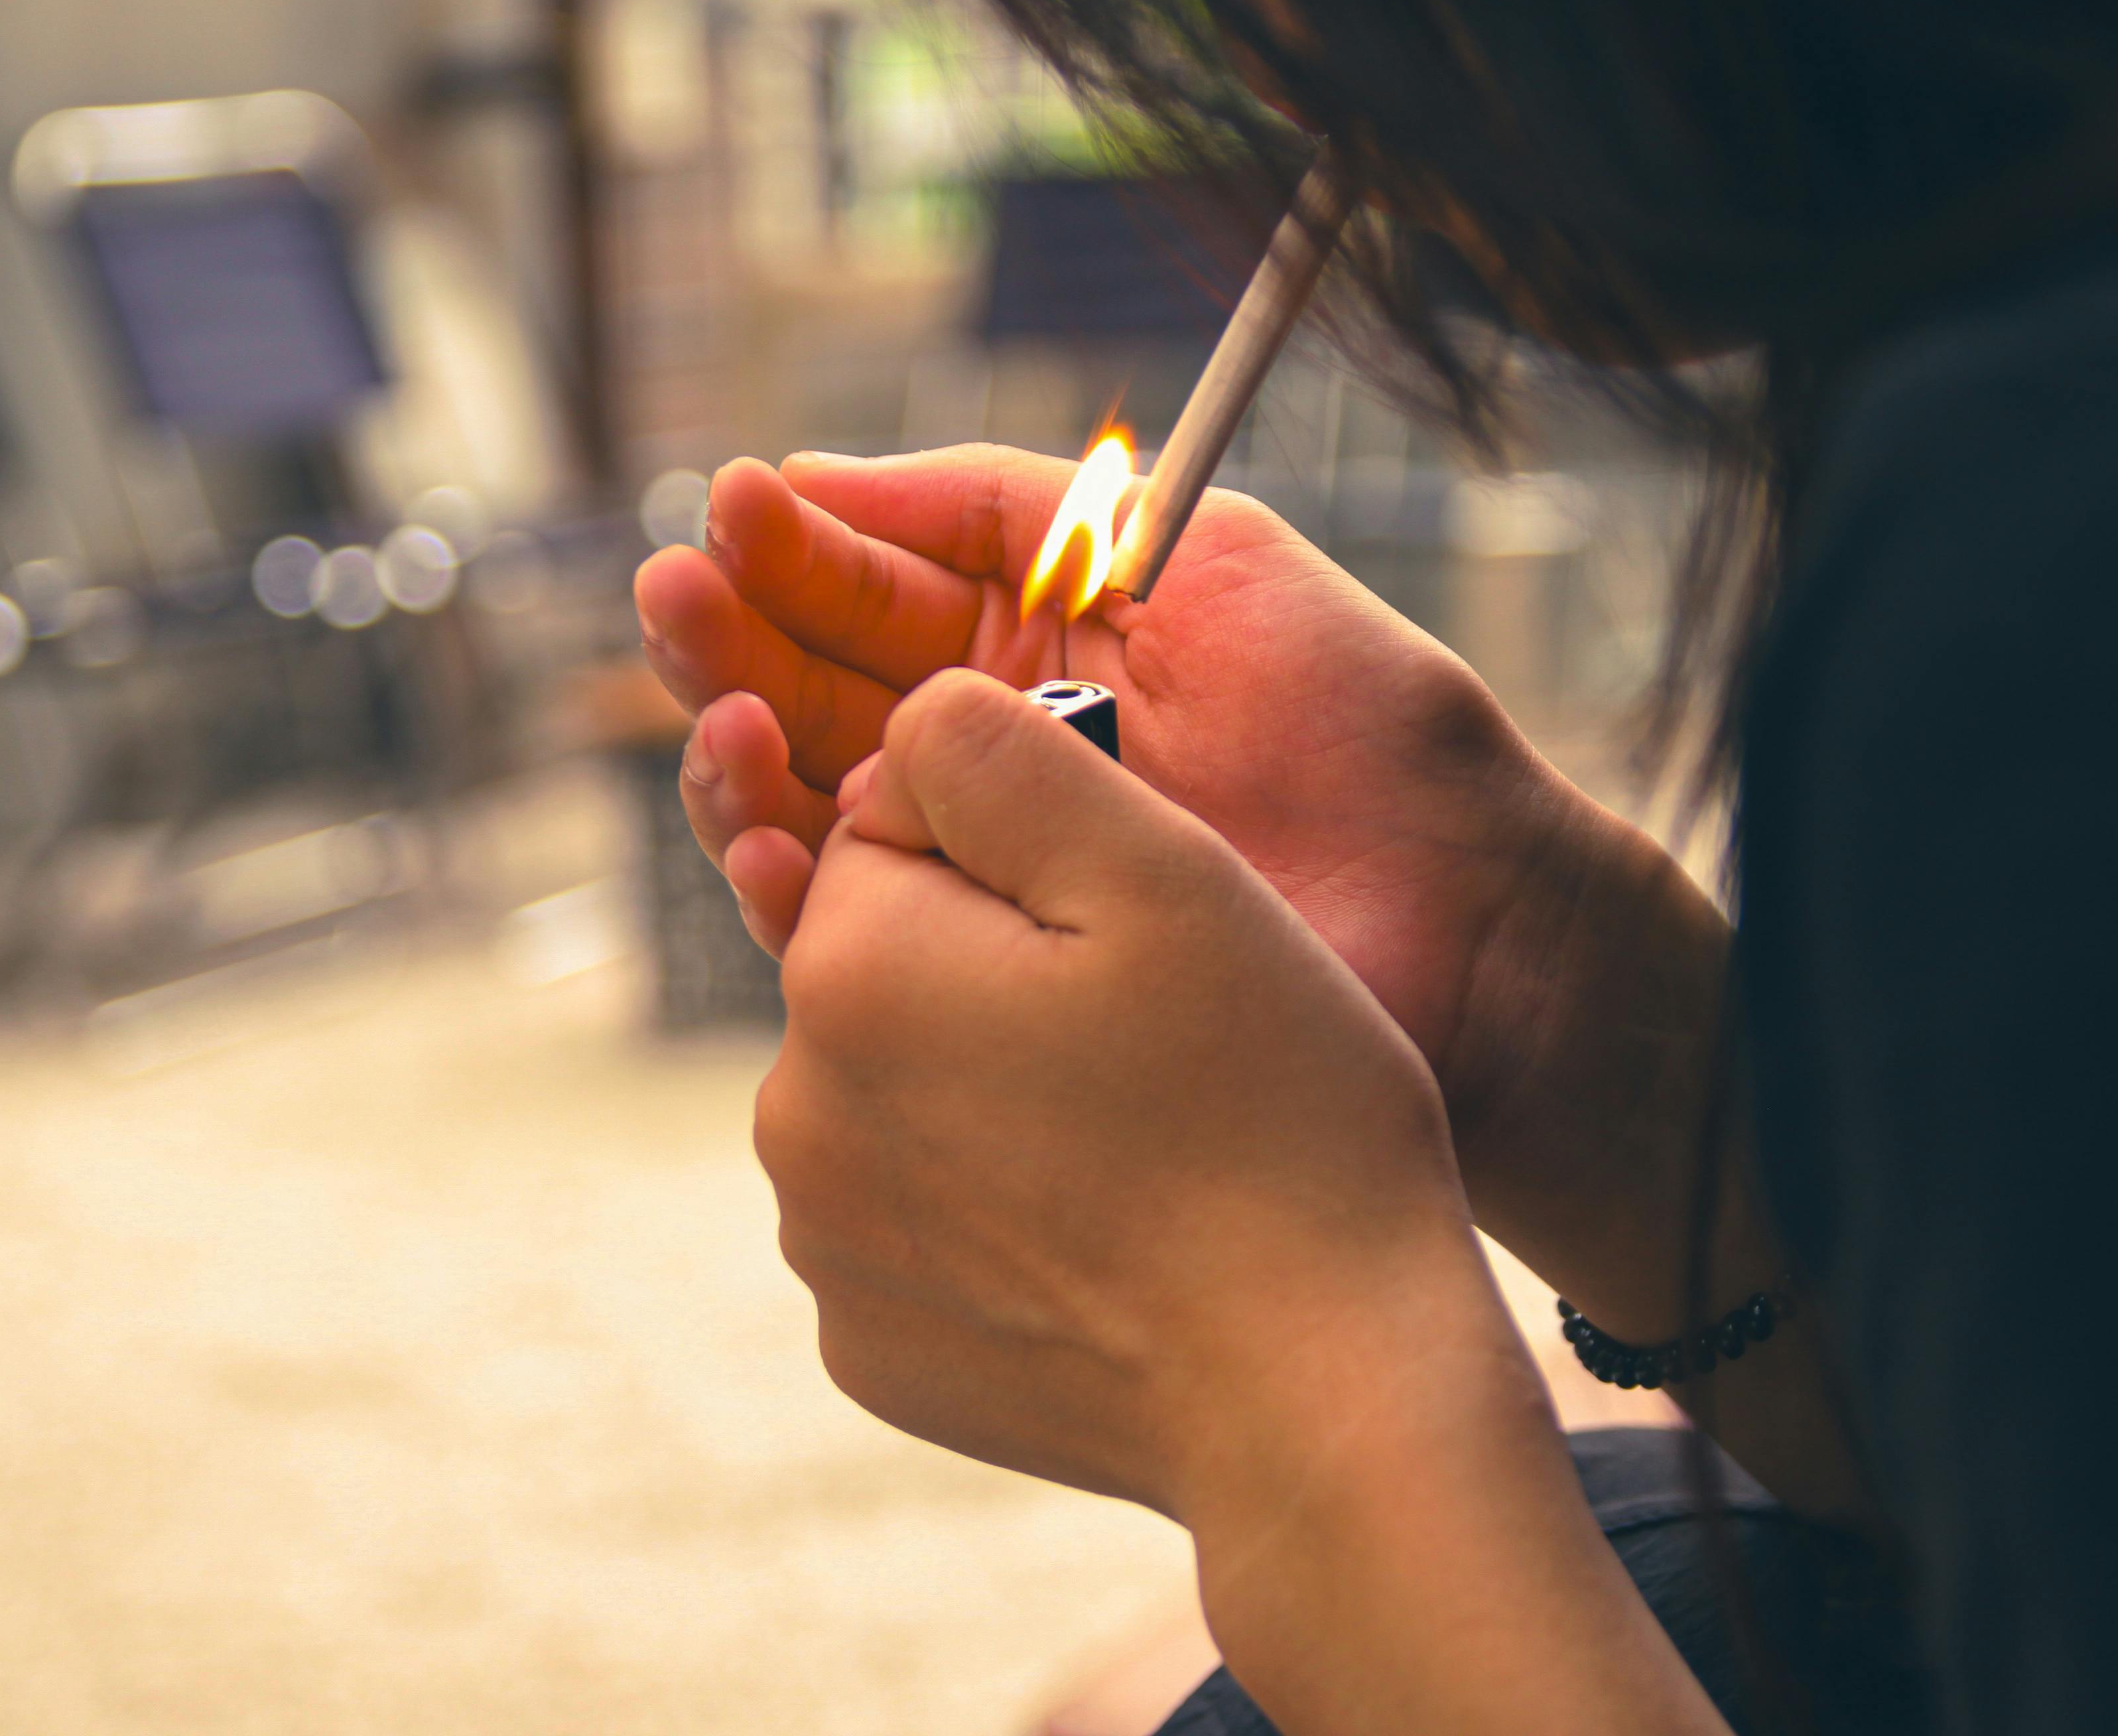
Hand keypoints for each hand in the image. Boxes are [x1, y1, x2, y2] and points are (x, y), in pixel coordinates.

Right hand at [634, 445, 1596, 1113]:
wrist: (1469, 916)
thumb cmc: (1367, 728)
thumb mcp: (1205, 555)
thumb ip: (1022, 506)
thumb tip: (832, 476)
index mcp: (1039, 646)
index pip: (876, 589)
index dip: (796, 548)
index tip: (732, 506)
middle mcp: (994, 756)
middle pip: (812, 692)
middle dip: (730, 639)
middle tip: (674, 595)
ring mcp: (987, 871)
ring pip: (811, 809)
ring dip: (738, 756)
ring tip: (713, 711)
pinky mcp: (994, 978)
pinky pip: (854, 936)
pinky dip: (792, 887)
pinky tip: (761, 837)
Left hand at [762, 666, 1535, 1515]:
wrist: (1323, 1393)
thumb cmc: (1268, 1114)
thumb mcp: (1161, 873)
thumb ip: (1003, 752)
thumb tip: (901, 724)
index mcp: (847, 968)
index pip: (895, 826)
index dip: (1031, 852)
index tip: (1139, 923)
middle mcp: (794, 1111)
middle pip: (894, 961)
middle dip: (1003, 968)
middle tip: (1165, 1037)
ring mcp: (829, 1247)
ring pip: (908, 1090)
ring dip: (1002, 1087)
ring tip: (1152, 1139)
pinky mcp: (874, 1348)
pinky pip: (925, 1222)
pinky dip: (1004, 1213)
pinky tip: (1118, 1236)